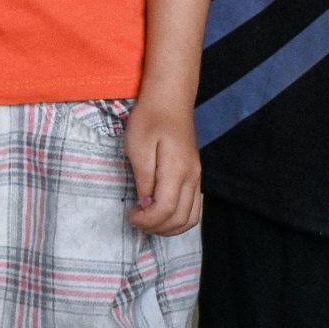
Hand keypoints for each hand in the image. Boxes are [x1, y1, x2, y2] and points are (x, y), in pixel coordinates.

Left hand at [125, 95, 202, 235]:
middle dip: (156, 228)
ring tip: (148, 221)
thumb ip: (144, 179)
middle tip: (137, 220)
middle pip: (181, 220)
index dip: (147, 221)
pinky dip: (179, 219)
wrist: (171, 99)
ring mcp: (197, 178)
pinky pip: (194, 208)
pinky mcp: (196, 176)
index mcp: (177, 170)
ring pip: (191, 218)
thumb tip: (147, 205)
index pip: (166, 210)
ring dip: (169, 228)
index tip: (131, 215)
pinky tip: (162, 214)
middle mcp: (192, 178)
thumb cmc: (150, 118)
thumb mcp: (137, 146)